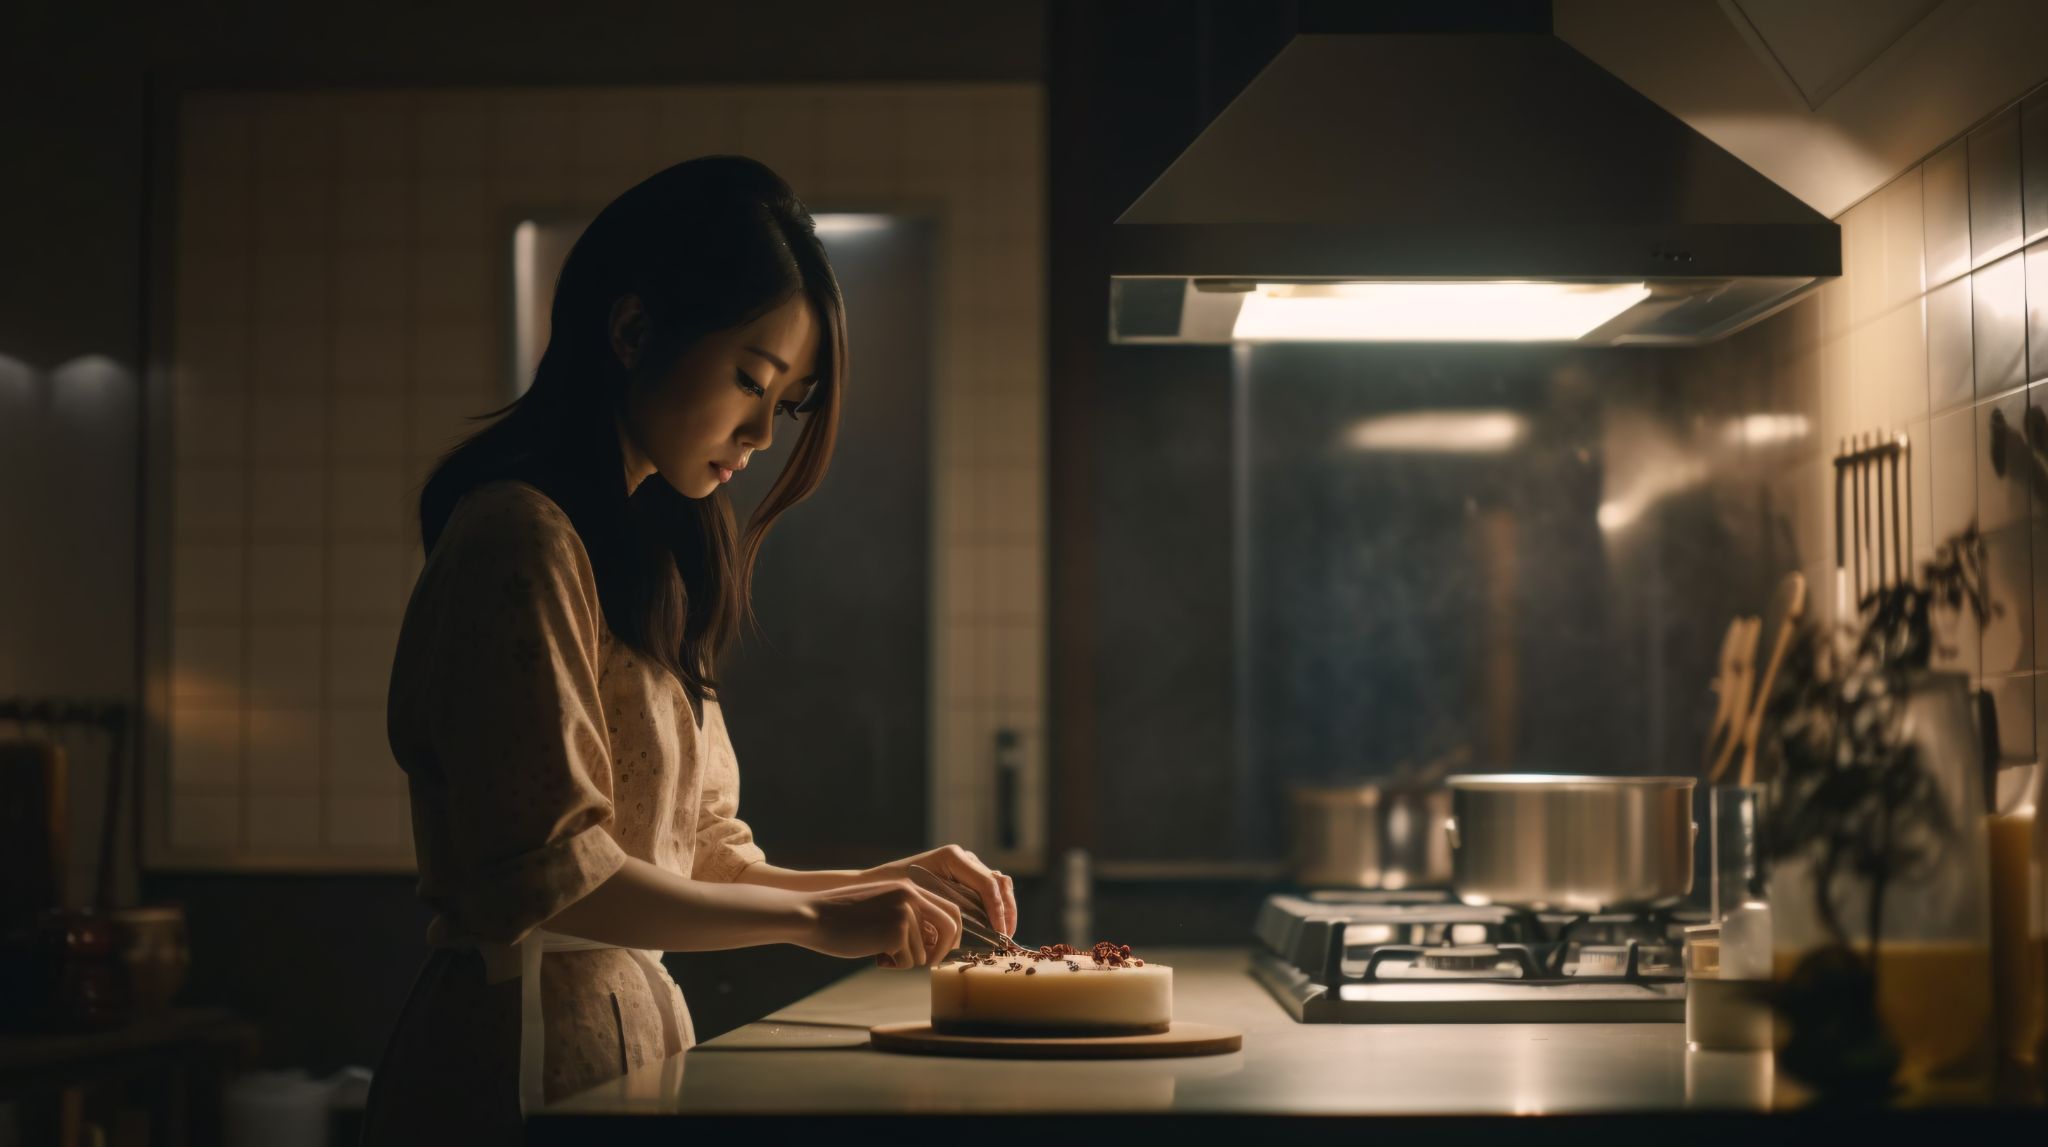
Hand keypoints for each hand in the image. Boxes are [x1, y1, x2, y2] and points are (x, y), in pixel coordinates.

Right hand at [799, 879, 961, 969]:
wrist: (813, 915)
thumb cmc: (843, 917)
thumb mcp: (882, 905)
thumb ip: (908, 916)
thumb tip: (934, 943)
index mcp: (909, 887)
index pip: (949, 908)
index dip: (953, 932)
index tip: (945, 948)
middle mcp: (911, 896)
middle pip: (950, 926)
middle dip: (944, 950)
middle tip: (930, 964)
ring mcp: (905, 913)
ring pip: (923, 952)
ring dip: (905, 959)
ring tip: (879, 950)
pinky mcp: (896, 932)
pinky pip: (908, 961)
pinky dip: (893, 965)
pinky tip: (873, 954)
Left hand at [863, 844, 1017, 937]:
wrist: (874, 885)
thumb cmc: (892, 891)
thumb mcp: (919, 899)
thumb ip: (946, 909)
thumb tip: (971, 930)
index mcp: (953, 857)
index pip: (987, 884)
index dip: (998, 910)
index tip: (998, 933)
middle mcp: (963, 858)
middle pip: (999, 882)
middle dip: (1007, 910)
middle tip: (1006, 936)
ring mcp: (966, 866)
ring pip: (998, 884)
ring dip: (1005, 909)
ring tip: (1004, 933)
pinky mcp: (964, 878)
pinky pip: (988, 890)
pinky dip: (996, 908)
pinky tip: (993, 928)